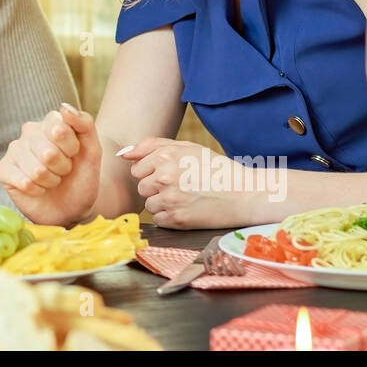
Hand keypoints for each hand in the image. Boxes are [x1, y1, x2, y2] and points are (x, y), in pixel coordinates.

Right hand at [0, 103, 101, 225]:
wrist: (73, 206)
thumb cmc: (81, 176)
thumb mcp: (93, 151)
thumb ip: (84, 124)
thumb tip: (63, 107)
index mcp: (50, 122)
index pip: (58, 128)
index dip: (71, 148)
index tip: (74, 154)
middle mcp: (29, 132)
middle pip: (48, 153)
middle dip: (62, 168)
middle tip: (63, 170)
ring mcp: (15, 150)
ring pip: (37, 170)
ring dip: (50, 181)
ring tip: (52, 180)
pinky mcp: (4, 170)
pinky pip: (24, 182)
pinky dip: (37, 191)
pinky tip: (39, 189)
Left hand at [119, 138, 262, 228]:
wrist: (243, 195)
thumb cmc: (215, 169)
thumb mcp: (187, 148)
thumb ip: (152, 146)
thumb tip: (123, 153)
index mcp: (166, 156)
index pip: (137, 168)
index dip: (153, 171)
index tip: (172, 173)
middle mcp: (164, 177)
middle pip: (141, 187)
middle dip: (156, 187)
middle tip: (181, 186)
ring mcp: (170, 200)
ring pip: (149, 204)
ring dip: (162, 203)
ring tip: (186, 197)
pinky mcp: (176, 220)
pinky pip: (158, 219)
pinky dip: (170, 217)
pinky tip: (188, 209)